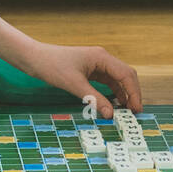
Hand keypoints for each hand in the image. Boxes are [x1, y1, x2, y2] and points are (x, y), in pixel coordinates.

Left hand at [21, 42, 142, 117]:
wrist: (35, 58)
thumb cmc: (53, 67)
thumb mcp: (74, 85)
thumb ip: (94, 99)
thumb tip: (110, 114)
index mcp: (102, 57)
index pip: (126, 74)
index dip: (134, 93)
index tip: (137, 109)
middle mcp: (103, 59)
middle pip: (126, 76)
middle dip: (132, 94)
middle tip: (134, 113)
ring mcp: (97, 64)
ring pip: (118, 80)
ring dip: (123, 94)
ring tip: (126, 111)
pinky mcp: (90, 70)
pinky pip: (107, 82)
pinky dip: (113, 93)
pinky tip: (113, 104)